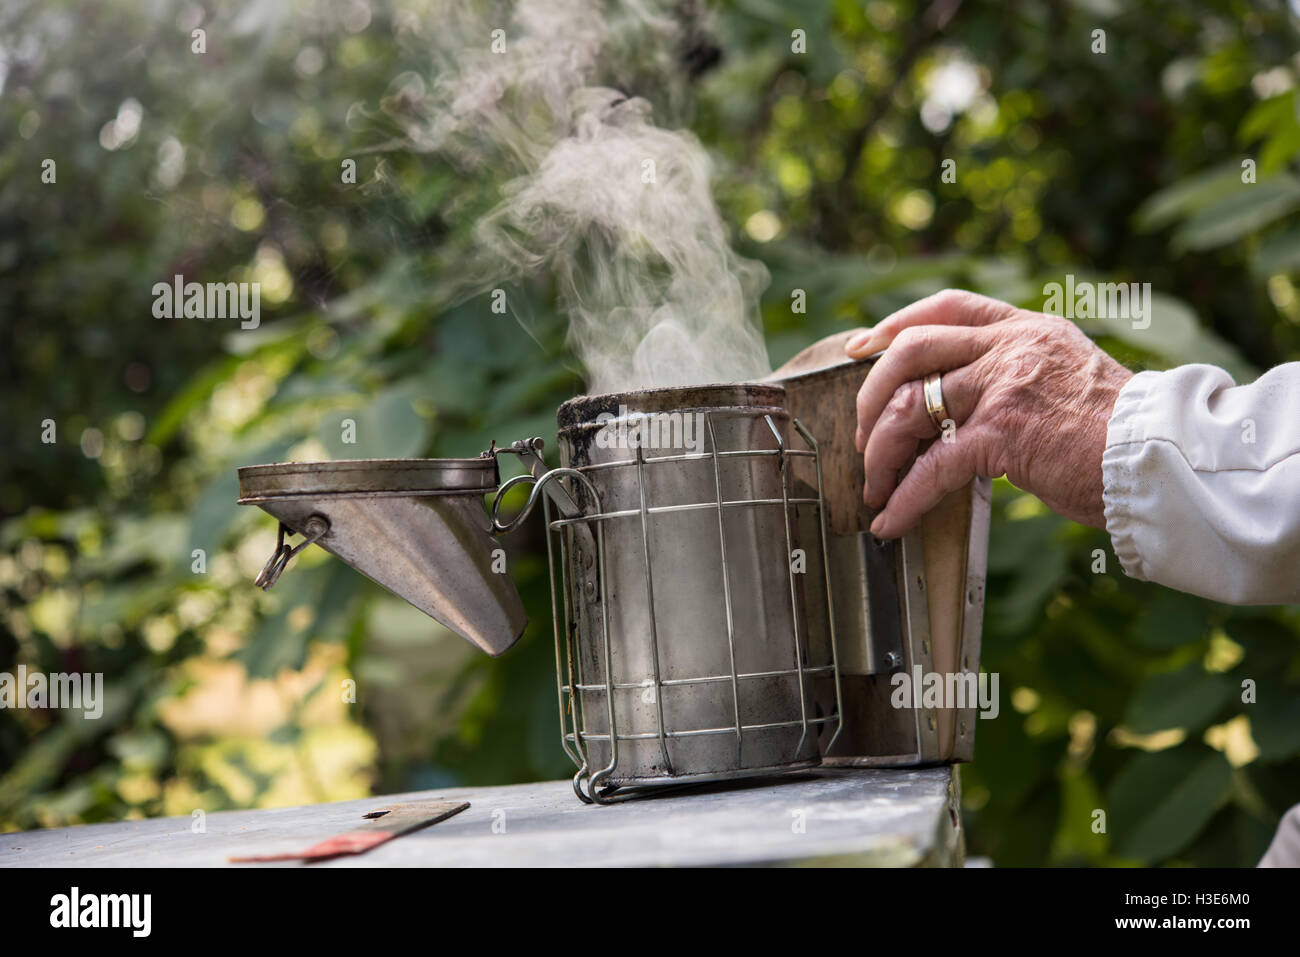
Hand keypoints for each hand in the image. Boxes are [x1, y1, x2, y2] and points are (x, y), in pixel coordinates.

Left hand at [845, 289, 1133, 537]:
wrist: (1163, 459)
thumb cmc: (1121, 434)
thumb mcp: (1068, 378)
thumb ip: (1018, 377)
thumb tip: (964, 405)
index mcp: (1028, 330)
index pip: (946, 307)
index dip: (894, 324)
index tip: (861, 346)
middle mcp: (1013, 348)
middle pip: (911, 350)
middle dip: (870, 394)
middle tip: (860, 433)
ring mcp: (1005, 387)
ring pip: (910, 407)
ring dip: (878, 453)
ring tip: (872, 486)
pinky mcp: (1003, 434)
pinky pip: (931, 466)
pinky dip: (903, 497)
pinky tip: (890, 519)